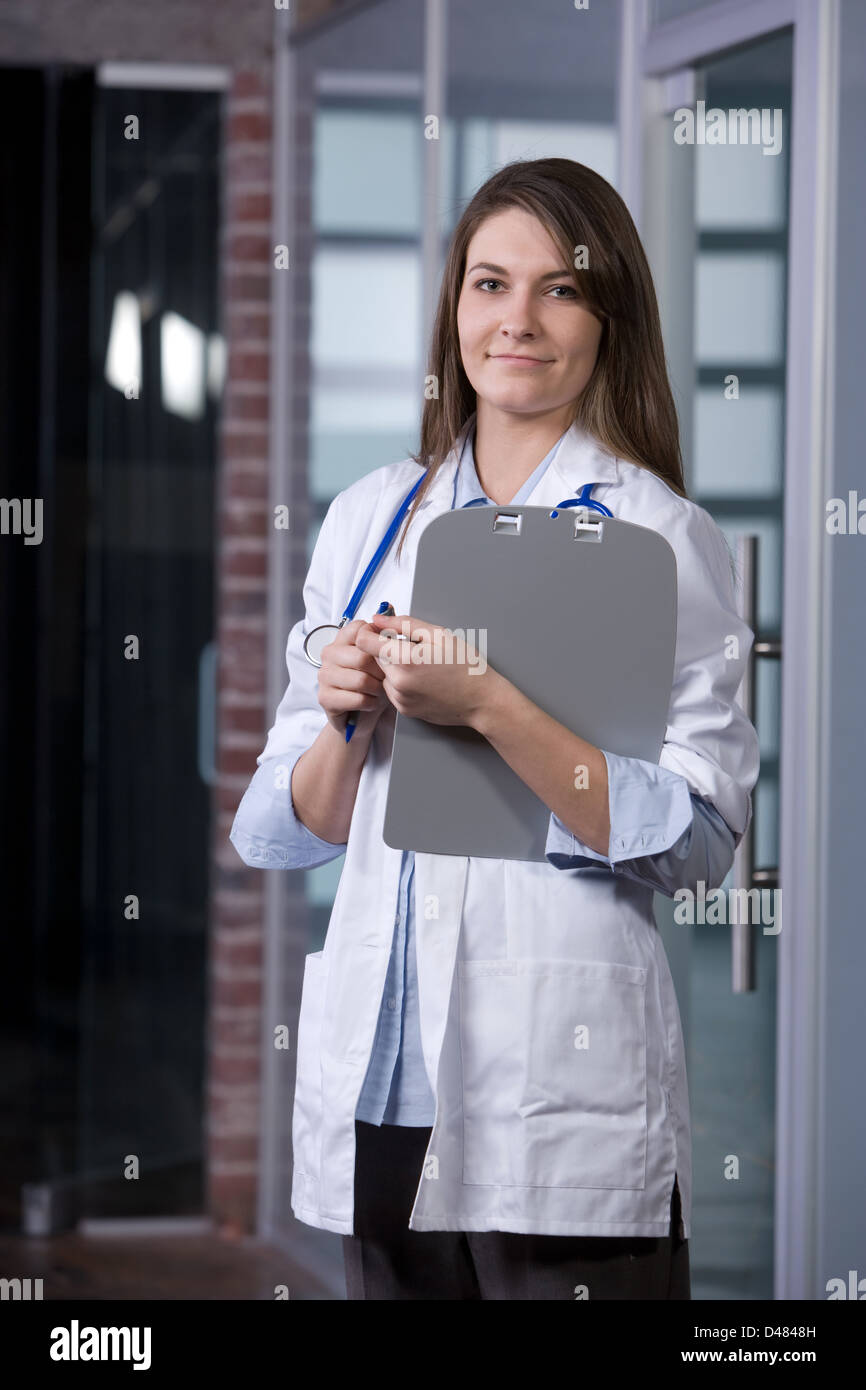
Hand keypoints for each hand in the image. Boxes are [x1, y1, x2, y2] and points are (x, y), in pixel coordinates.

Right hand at [316, 619, 390, 738]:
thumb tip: (388, 606)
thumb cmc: (375, 683)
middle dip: (381, 672)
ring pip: (361, 680)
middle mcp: (330, 653)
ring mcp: (324, 675)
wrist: (364, 715)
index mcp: (343, 638)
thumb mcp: (384, 657)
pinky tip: (371, 703)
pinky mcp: (325, 697)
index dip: (379, 643)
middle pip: (362, 657)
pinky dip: (370, 703)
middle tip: (386, 679)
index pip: (360, 629)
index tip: (386, 655)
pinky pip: (357, 698)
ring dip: (377, 690)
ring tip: (379, 692)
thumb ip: (385, 632)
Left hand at [354, 612, 498, 728]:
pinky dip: (401, 682)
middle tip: (414, 648)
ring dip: (394, 666)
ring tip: (422, 666)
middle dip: (387, 649)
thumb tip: (378, 618)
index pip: (364, 641)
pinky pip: (392, 690)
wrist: (481, 700)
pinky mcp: (403, 710)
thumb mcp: (438, 634)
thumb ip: (403, 623)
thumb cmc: (466, 665)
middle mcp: (397, 682)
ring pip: (383, 674)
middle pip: (374, 657)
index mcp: (405, 659)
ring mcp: (399, 698)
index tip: (382, 629)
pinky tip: (422, 680)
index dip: (370, 631)